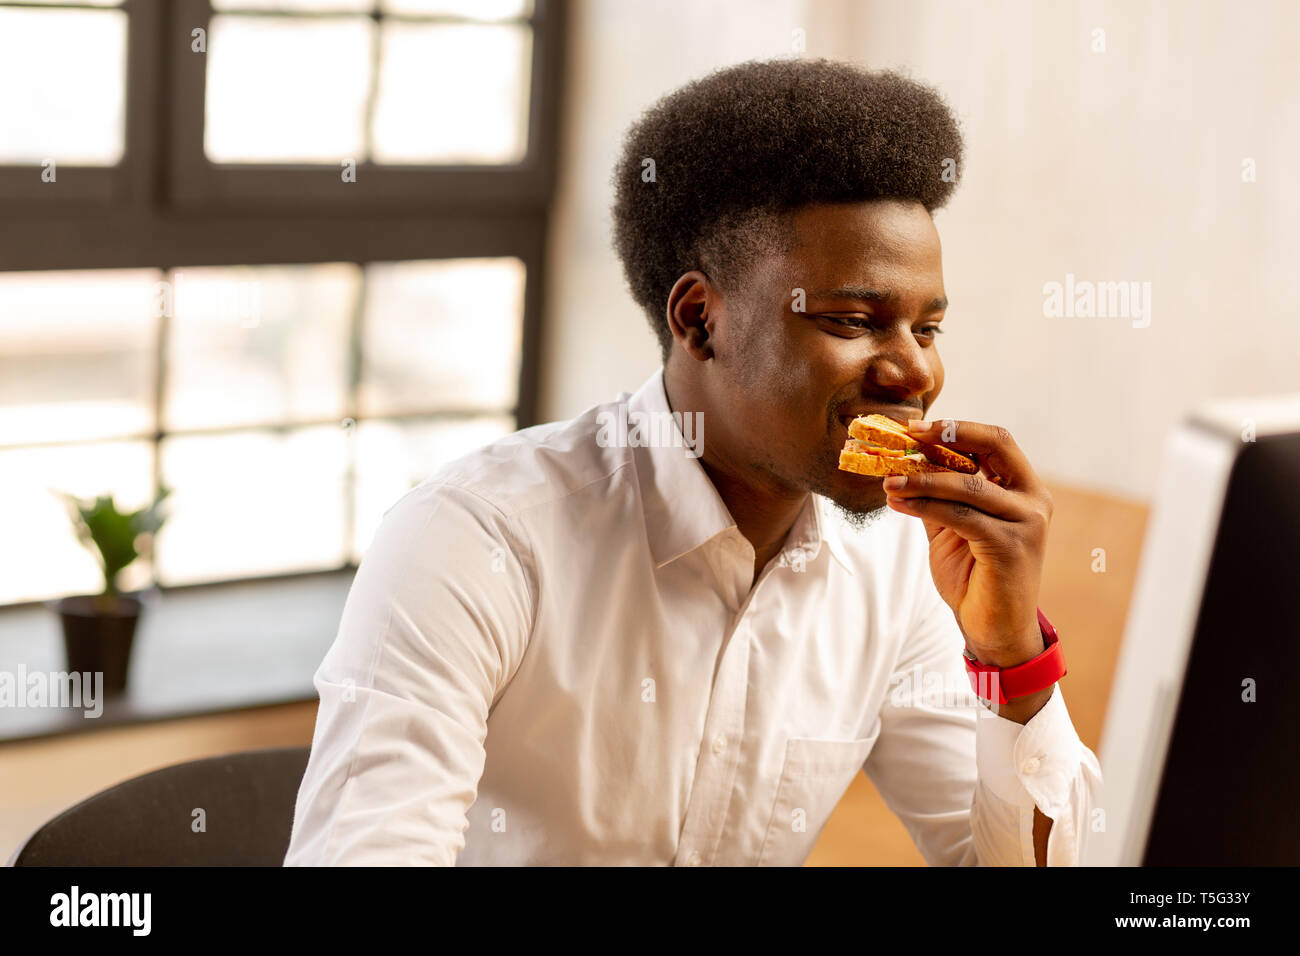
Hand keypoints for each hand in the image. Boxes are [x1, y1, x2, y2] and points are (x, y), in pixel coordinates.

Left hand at [881, 418, 1052, 666]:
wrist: (993, 627)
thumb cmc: (974, 576)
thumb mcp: (954, 526)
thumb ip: (940, 494)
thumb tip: (904, 460)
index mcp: (1024, 488)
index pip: (996, 441)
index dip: (957, 429)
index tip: (915, 428)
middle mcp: (1033, 499)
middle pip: (995, 446)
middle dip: (949, 435)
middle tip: (907, 438)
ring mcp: (1027, 522)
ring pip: (968, 485)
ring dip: (922, 479)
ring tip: (888, 481)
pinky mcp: (1010, 546)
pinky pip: (960, 515)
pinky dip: (925, 506)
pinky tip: (899, 504)